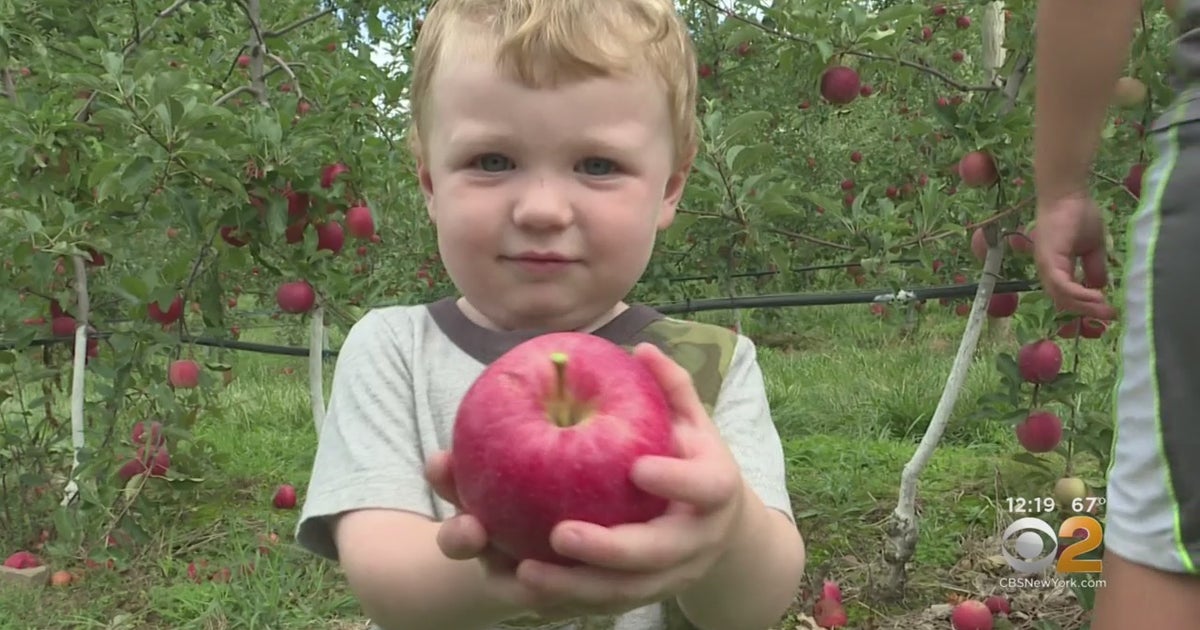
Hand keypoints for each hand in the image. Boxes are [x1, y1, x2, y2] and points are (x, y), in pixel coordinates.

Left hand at [425, 342, 749, 619]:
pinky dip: (564, 598)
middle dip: (609, 549)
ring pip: (624, 591)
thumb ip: (672, 388)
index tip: (637, 468)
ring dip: (575, 586)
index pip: (703, 487)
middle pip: (656, 553)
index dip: (675, 482)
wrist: (725, 532)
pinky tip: (521, 586)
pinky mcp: (644, 596)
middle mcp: (698, 540)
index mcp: (716, 490)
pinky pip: (602, 604)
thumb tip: (642, 346)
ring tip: (525, 571)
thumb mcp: (693, 423)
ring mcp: (672, 576)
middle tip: (560, 533)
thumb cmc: (695, 460)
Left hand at [1033, 193, 1117, 320]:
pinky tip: (1097, 297)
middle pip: (1065, 301)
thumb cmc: (1079, 215)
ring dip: (1085, 306)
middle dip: (1087, 312)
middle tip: (1110, 317)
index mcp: (1057, 269)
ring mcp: (1046, 266)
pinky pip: (1062, 285)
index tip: (1107, 312)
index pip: (1068, 295)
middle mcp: (1048, 271)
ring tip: (1105, 310)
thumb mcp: (1092, 247)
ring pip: (1062, 297)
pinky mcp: (1048, 260)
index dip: (1086, 306)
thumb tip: (1099, 288)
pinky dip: (1079, 294)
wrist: (1068, 195)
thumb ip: (1094, 268)